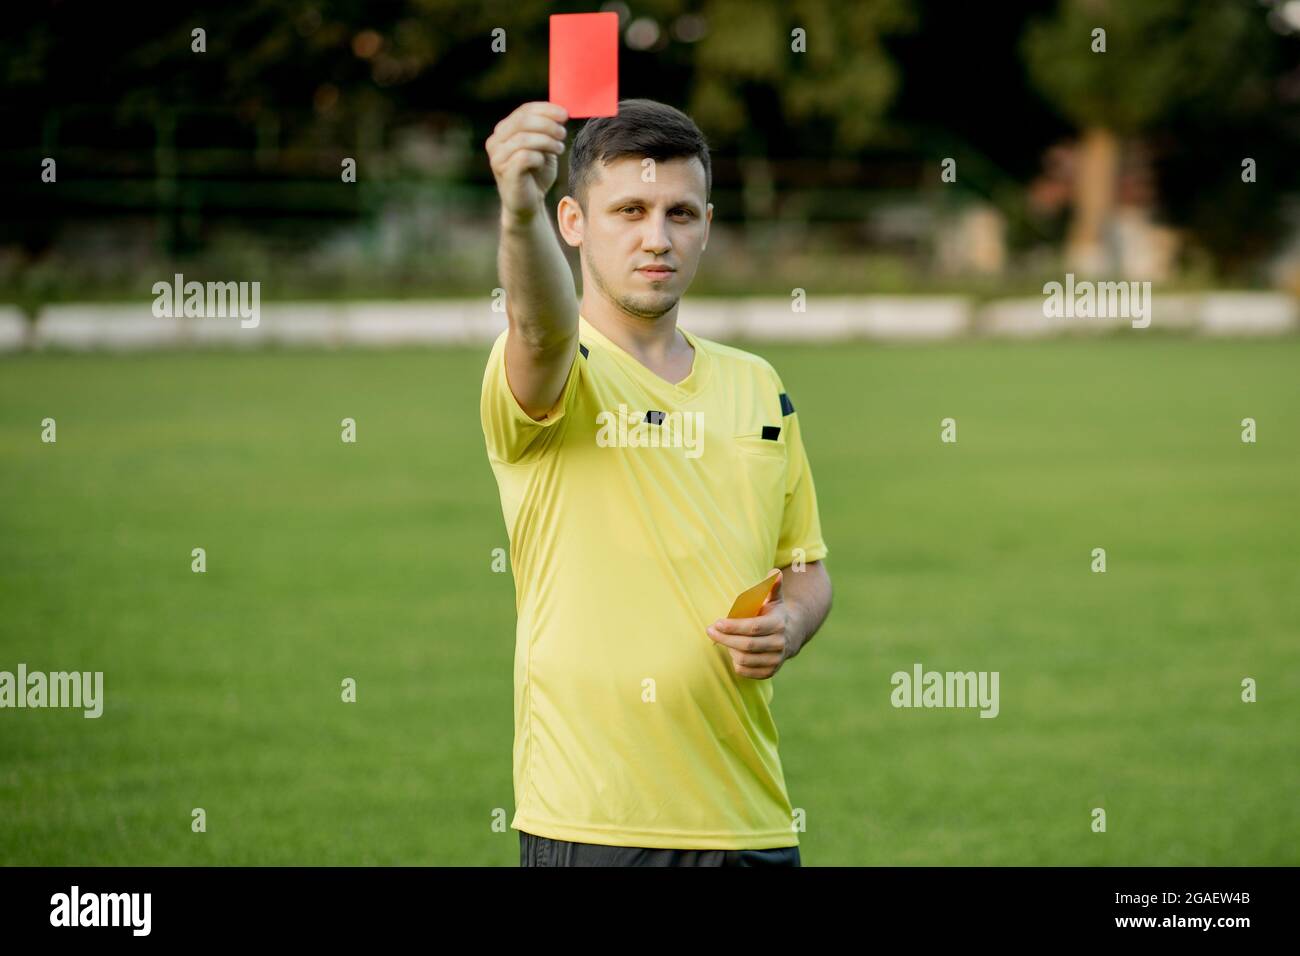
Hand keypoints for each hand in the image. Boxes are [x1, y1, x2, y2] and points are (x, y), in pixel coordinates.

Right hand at [485, 101, 568, 218]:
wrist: (528, 204)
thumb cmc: (536, 174)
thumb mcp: (543, 147)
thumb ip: (547, 130)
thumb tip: (561, 111)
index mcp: (504, 130)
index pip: (524, 111)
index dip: (546, 109)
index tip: (565, 114)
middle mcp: (496, 141)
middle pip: (523, 121)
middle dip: (548, 124)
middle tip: (563, 133)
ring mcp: (497, 157)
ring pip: (524, 138)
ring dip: (547, 141)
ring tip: (559, 148)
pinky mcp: (504, 172)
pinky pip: (525, 156)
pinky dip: (539, 157)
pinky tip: (544, 162)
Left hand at [705, 570, 797, 679]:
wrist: (791, 634)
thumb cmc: (774, 612)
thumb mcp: (774, 598)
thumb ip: (772, 586)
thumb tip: (774, 572)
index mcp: (779, 624)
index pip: (753, 628)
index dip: (733, 626)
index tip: (716, 622)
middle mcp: (780, 644)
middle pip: (747, 645)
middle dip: (725, 639)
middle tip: (709, 631)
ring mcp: (776, 660)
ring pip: (744, 660)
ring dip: (729, 649)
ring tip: (723, 639)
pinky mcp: (770, 672)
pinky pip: (746, 672)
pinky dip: (736, 663)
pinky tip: (733, 651)